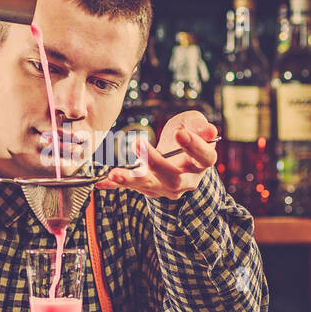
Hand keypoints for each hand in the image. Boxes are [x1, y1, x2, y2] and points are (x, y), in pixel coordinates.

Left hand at [95, 111, 218, 198]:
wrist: (177, 156)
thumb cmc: (186, 135)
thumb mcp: (193, 124)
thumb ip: (199, 126)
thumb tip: (209, 130)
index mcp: (202, 163)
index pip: (203, 158)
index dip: (195, 147)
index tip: (181, 134)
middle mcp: (186, 180)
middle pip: (174, 179)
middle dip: (156, 163)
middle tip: (139, 145)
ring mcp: (165, 187)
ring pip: (149, 186)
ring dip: (131, 180)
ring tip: (115, 173)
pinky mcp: (147, 187)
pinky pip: (130, 186)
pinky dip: (114, 185)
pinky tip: (101, 182)